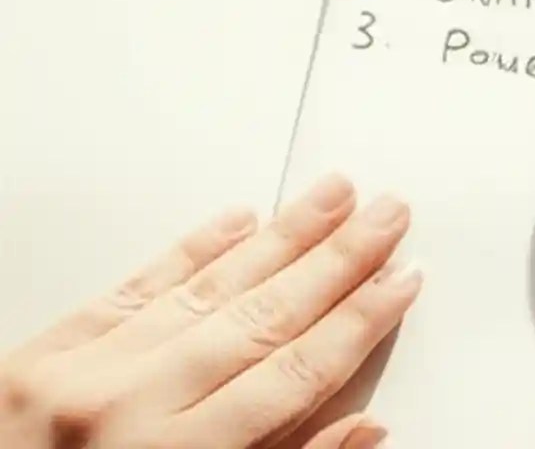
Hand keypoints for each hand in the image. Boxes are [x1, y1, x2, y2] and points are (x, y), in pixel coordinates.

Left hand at [0, 174, 419, 448]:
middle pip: (264, 319)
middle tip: (387, 216)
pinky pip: (135, 287)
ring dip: (283, 237)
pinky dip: (192, 249)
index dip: (358, 323)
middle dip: (338, 261)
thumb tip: (366, 428)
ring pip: (209, 289)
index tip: (402, 282)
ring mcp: (83, 375)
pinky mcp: (44, 352)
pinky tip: (240, 218)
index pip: (296, 376)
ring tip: (334, 198)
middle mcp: (130, 410)